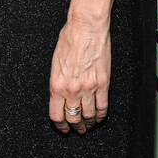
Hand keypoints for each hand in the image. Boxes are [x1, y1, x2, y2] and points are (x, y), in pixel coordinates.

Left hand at [48, 14, 111, 134]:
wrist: (86, 28)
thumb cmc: (69, 39)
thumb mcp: (55, 62)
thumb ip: (58, 81)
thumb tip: (60, 94)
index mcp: (57, 84)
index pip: (56, 114)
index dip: (60, 125)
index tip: (63, 128)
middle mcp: (72, 89)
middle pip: (73, 118)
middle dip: (75, 126)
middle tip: (77, 128)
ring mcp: (88, 88)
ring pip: (88, 115)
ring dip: (88, 123)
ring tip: (88, 125)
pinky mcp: (103, 84)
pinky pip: (103, 106)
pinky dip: (101, 115)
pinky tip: (99, 117)